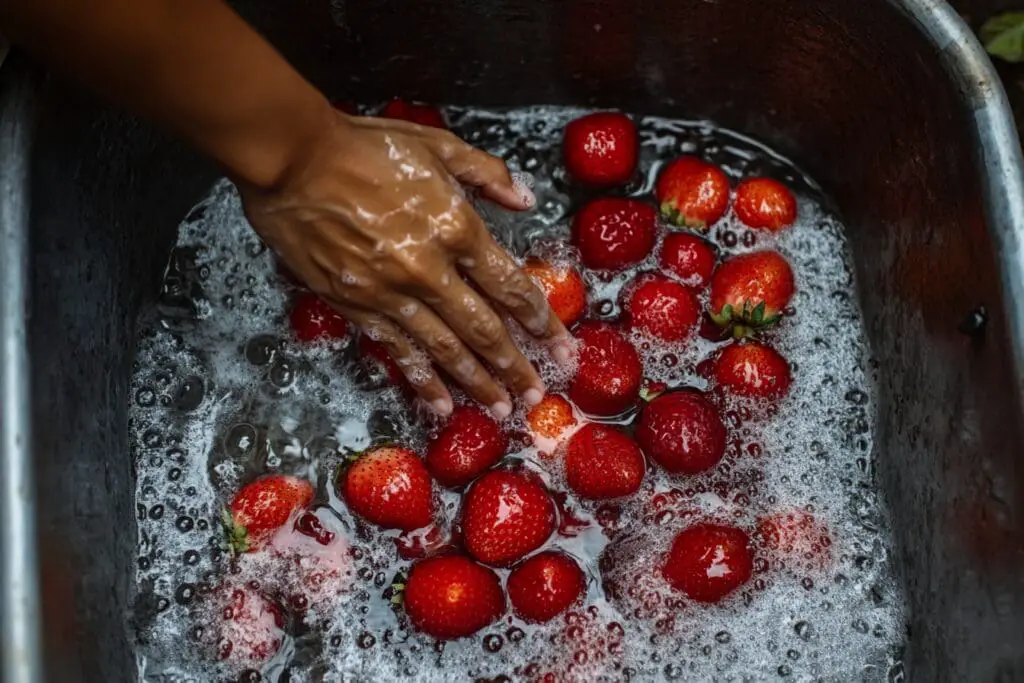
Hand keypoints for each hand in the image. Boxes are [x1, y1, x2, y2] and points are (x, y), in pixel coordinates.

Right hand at [241, 110, 572, 416]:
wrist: (292, 160)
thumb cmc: (363, 147)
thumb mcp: (437, 144)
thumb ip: (487, 173)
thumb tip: (526, 199)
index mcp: (457, 227)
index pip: (511, 287)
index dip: (541, 322)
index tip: (562, 347)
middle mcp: (431, 269)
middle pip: (485, 330)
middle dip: (516, 367)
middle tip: (537, 395)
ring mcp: (392, 293)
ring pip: (446, 350)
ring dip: (477, 383)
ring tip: (501, 409)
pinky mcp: (357, 306)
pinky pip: (398, 351)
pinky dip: (422, 381)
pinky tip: (441, 405)